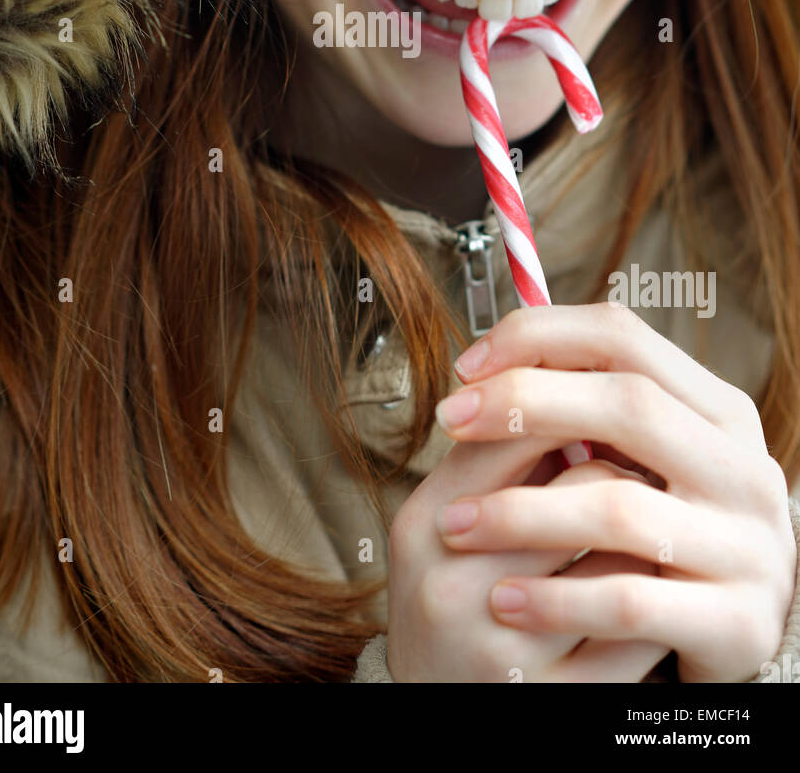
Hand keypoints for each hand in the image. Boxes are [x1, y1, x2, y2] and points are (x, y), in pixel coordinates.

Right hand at [386, 430, 670, 681]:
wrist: (429, 708)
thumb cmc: (455, 594)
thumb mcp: (449, 519)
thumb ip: (502, 454)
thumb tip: (579, 378)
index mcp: (429, 521)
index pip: (520, 425)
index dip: (581, 404)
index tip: (610, 405)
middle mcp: (455, 584)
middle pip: (586, 484)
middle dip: (627, 469)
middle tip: (644, 466)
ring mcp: (503, 648)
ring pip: (623, 558)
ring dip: (649, 535)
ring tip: (650, 525)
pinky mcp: (554, 700)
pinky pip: (637, 634)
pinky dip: (657, 604)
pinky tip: (652, 591)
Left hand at [435, 301, 797, 682]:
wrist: (741, 633)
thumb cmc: (668, 530)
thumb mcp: (645, 460)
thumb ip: (588, 409)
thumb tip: (484, 368)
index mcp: (720, 411)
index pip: (623, 338)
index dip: (538, 338)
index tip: (467, 367)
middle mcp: (745, 469)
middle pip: (628, 405)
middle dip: (525, 404)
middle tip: (450, 420)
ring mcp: (749, 548)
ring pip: (619, 507)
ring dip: (522, 512)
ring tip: (456, 525)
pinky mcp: (736, 623)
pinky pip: (628, 602)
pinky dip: (556, 598)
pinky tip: (506, 600)